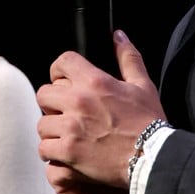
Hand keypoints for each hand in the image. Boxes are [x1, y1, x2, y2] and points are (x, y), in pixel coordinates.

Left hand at [37, 30, 164, 189]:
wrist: (152, 158)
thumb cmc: (149, 122)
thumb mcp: (143, 85)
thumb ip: (128, 58)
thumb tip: (118, 36)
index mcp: (94, 82)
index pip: (62, 62)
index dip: (60, 71)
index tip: (64, 81)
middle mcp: (77, 102)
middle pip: (44, 94)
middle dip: (53, 103)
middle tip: (66, 113)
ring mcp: (70, 128)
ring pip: (42, 125)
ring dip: (53, 131)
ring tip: (67, 137)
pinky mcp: (67, 152)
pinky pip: (45, 149)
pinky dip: (53, 153)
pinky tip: (66, 154)